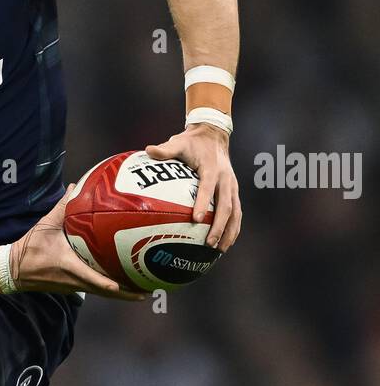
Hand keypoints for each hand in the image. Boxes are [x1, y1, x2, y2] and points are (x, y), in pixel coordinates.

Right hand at [9, 187, 144, 300]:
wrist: (12, 269)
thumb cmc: (28, 248)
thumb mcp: (45, 225)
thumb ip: (62, 206)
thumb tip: (75, 186)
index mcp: (68, 266)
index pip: (90, 278)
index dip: (107, 284)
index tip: (124, 286)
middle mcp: (73, 280)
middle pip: (104, 293)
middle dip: (126, 294)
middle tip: (148, 291)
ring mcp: (73, 287)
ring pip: (101, 294)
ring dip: (121, 294)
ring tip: (142, 291)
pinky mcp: (71, 287)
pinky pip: (95, 289)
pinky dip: (110, 289)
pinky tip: (122, 284)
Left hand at [144, 125, 240, 250]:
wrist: (214, 135)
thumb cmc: (192, 142)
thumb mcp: (178, 143)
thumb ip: (165, 150)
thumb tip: (148, 150)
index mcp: (212, 168)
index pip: (208, 187)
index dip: (203, 203)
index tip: (196, 219)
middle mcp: (225, 179)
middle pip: (226, 206)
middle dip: (219, 226)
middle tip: (208, 243)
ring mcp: (232, 186)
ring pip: (235, 212)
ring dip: (229, 231)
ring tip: (220, 250)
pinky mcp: (234, 192)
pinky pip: (237, 212)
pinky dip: (233, 228)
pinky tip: (224, 244)